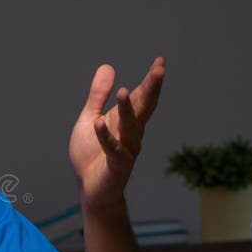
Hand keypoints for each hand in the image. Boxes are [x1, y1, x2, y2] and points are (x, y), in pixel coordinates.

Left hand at [69, 57, 164, 209]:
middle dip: (151, 90)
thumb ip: (98, 96)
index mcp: (125, 121)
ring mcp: (126, 150)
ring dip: (127, 110)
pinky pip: (112, 149)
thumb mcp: (90, 118)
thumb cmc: (92, 155)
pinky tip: (99, 122)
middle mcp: (131, 134)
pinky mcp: (116, 165)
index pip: (141, 97)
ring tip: (123, 91)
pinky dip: (105, 137)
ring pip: (130, 127)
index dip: (150, 81)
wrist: (90, 189)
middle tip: (159, 70)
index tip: (160, 62)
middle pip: (144, 108)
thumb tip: (108, 67)